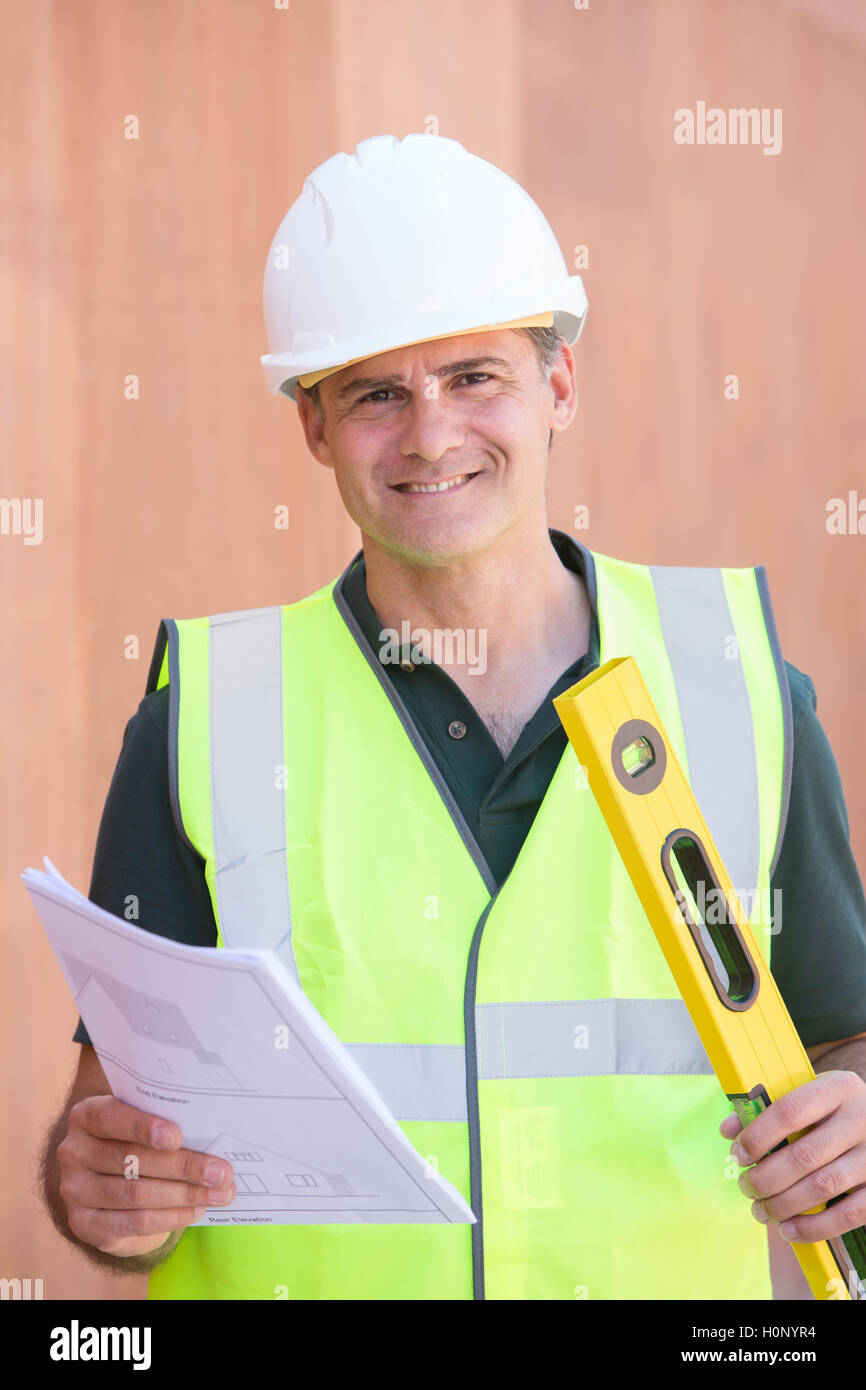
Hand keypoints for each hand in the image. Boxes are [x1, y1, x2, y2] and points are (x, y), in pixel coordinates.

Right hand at [57, 1096, 235, 1256]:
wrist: (109, 1184)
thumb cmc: (137, 1142)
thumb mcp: (144, 1124)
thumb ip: (166, 1124)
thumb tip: (214, 1139)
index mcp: (87, 1115)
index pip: (111, 1118)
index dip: (142, 1127)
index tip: (176, 1136)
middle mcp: (74, 1151)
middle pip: (132, 1160)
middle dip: (183, 1166)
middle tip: (221, 1172)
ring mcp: (75, 1190)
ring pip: (136, 1194)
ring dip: (184, 1195)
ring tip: (220, 1193)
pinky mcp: (84, 1224)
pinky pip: (134, 1223)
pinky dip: (171, 1217)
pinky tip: (196, 1210)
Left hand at [719, 1070, 865, 1242]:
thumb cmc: (837, 1109)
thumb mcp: (811, 1095)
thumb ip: (770, 1107)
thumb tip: (729, 1129)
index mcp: (838, 1089)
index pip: (789, 1112)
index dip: (757, 1136)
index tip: (737, 1154)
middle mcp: (860, 1119)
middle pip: (804, 1156)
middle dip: (766, 1178)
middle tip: (746, 1187)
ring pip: (823, 1187)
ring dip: (784, 1204)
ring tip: (761, 1210)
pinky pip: (849, 1214)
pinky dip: (814, 1226)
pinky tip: (789, 1229)